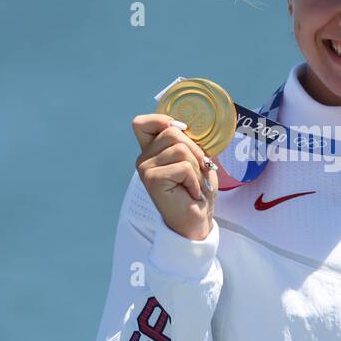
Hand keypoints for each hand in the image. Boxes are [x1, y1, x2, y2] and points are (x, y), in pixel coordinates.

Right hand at [132, 114, 217, 241]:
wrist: (197, 220)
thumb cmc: (197, 190)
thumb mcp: (196, 159)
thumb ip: (187, 142)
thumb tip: (184, 126)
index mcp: (152, 151)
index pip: (141, 123)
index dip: (161, 120)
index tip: (182, 131)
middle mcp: (144, 158)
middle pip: (171, 132)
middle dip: (194, 150)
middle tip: (198, 171)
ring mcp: (145, 168)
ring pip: (180, 149)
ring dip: (196, 168)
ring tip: (193, 184)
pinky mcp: (152, 179)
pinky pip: (183, 166)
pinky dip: (194, 180)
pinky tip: (191, 192)